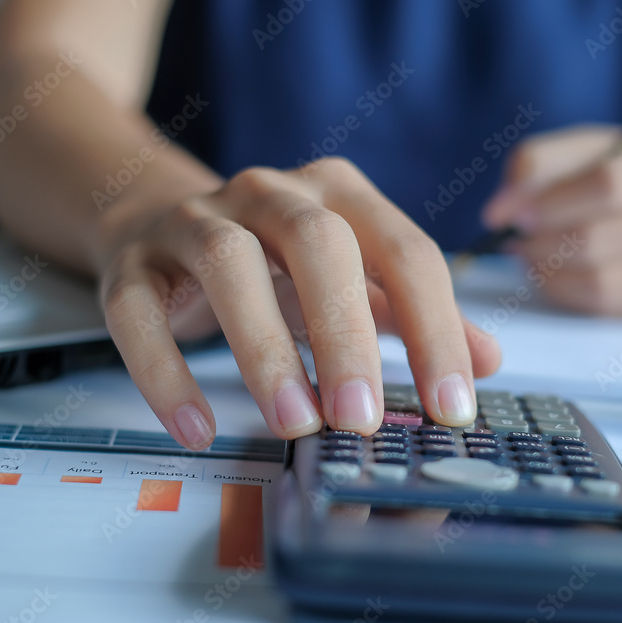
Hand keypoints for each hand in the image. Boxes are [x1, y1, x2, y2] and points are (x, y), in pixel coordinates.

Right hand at [97, 157, 500, 448]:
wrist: (164, 219)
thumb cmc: (276, 262)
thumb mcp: (352, 278)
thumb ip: (413, 315)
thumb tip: (487, 361)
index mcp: (339, 195)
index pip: (404, 252)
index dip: (435, 329)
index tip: (452, 406)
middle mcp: (270, 193)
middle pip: (317, 246)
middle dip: (346, 336)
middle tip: (363, 419)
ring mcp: (195, 220)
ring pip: (229, 265)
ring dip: (265, 348)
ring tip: (294, 422)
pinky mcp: (133, 262)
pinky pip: (138, 311)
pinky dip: (164, 372)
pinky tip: (197, 429)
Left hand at [482, 126, 621, 316]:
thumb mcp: (598, 149)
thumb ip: (542, 163)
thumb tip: (499, 210)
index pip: (608, 185)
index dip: (549, 203)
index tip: (510, 214)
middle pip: (599, 240)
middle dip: (541, 242)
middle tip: (516, 238)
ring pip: (602, 283)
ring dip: (550, 273)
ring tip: (533, 256)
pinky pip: (612, 309)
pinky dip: (571, 293)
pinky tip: (558, 275)